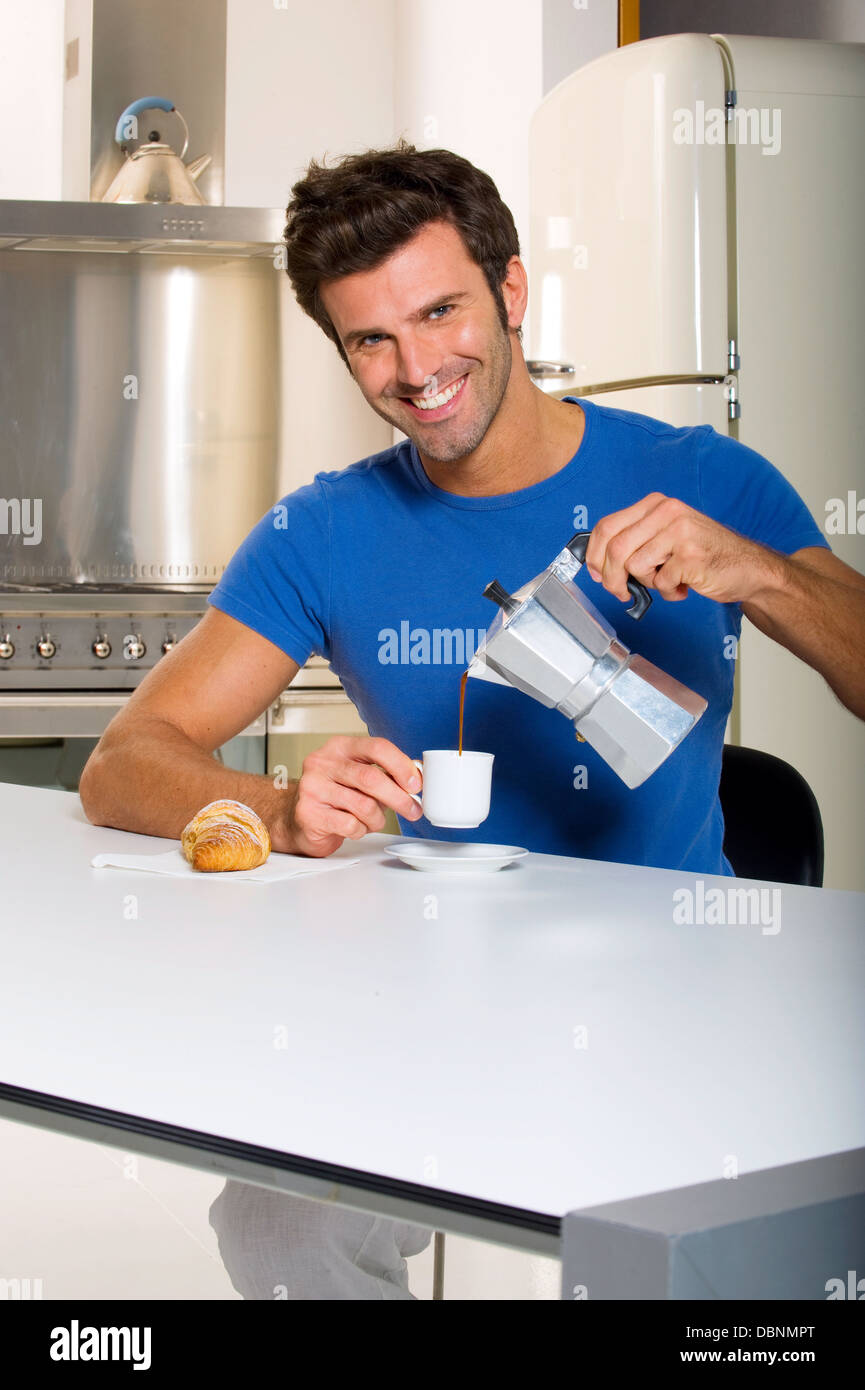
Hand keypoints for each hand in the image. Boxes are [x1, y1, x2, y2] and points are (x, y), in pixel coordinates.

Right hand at [278, 735, 422, 856]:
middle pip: (371, 778)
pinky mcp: (309, 813)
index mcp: (340, 747)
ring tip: (373, 820)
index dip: (401, 766)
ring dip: (377, 819)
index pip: (377, 747)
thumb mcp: (359, 776)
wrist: (301, 819)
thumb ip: (385, 773)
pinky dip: (361, 830)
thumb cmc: (335, 796)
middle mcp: (323, 762)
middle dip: (399, 798)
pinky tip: (355, 827)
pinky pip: (350, 825)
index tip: (415, 783)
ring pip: (364, 805)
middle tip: (413, 809)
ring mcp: (313, 787)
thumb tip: (416, 777)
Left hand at [585, 493, 774, 605]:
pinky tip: (685, 585)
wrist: (749, 567)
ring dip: (648, 583)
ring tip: (669, 579)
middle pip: (616, 548)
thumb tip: (598, 563)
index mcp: (656, 504)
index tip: (596, 573)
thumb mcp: (667, 535)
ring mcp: (680, 532)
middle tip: (621, 592)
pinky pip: (660, 583)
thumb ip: (636, 540)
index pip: (607, 526)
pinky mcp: (690, 556)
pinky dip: (669, 592)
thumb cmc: (705, 554)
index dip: (594, 555)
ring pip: (635, 566)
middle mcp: (667, 512)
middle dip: (612, 578)